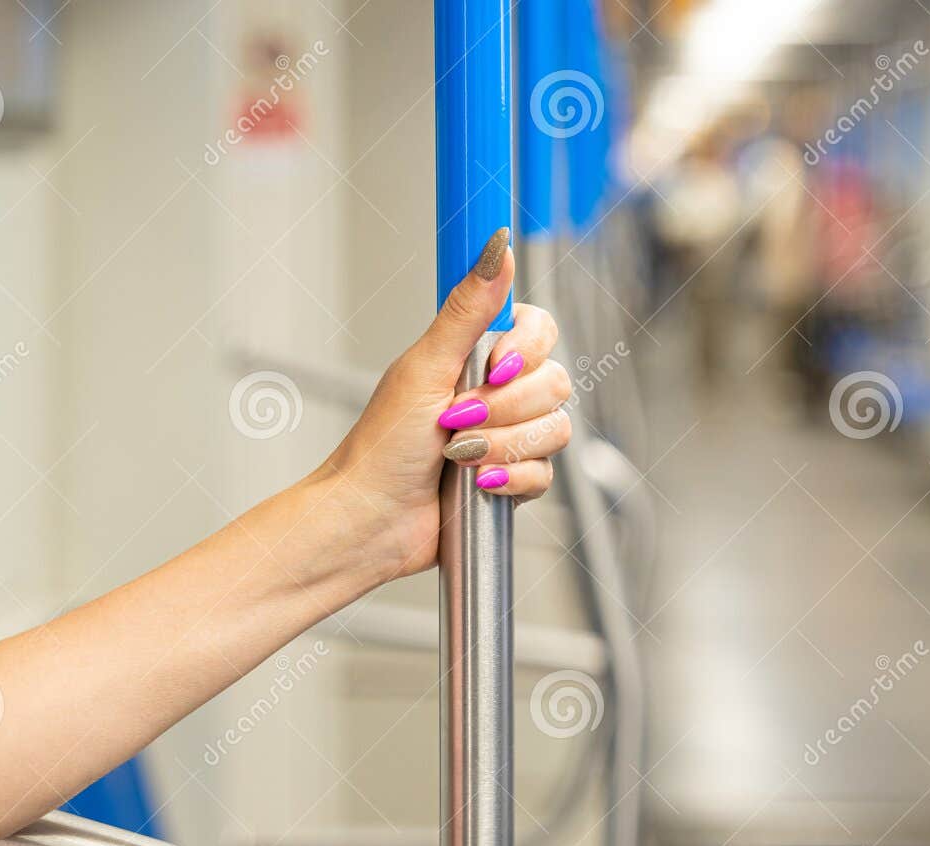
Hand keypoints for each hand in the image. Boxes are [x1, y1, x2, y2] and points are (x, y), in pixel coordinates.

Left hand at [319, 229, 572, 577]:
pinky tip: (479, 482)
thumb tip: (497, 245)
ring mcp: (511, 436)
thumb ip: (470, 308)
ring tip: (459, 456)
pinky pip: (546, 473)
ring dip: (504, 446)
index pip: (541, 330)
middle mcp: (500, 392)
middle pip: (555, 382)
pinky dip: (511, 478)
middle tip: (456, 420)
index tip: (492, 367)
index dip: (527, 351)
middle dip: (505, 409)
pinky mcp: (516, 478)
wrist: (374, 517)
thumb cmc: (383, 444)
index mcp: (478, 355)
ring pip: (556, 430)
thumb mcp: (426, 365)